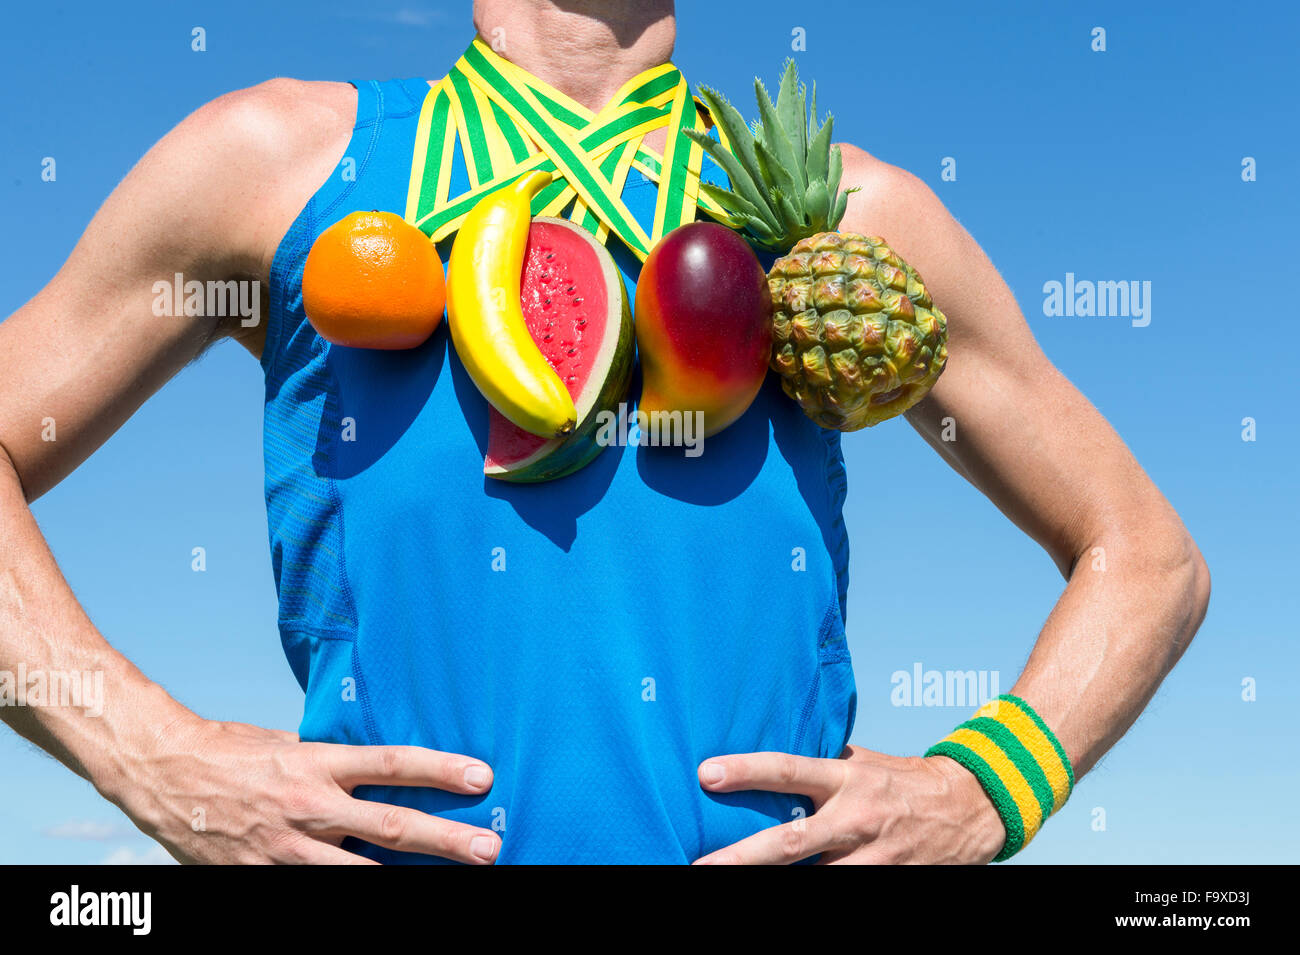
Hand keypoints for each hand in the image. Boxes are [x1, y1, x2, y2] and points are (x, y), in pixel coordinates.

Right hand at [102, 715, 500, 863]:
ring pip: (361, 873)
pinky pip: (316, 892)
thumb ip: (330, 759)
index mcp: (318, 764)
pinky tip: (383, 896)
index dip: (440, 770)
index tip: (482, 777)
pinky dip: (349, 894)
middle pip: (392, 825)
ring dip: (409, 881)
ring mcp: (288, 849)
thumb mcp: (287, 742)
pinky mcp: (264, 877)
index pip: (393, 764)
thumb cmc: (230, 751)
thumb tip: (372, 765)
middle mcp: (311, 807)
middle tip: (489, 848)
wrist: (162, 775)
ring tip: (453, 882)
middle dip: (446, 840)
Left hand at [693, 744, 1005, 863]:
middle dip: (742, 857)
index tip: (706, 773)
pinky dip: (819, 892)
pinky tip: (790, 892)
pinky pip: (848, 891)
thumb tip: (768, 759)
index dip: (747, 771)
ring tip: (728, 885)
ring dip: (778, 882)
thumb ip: (820, 761)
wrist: (972, 804)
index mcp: (845, 778)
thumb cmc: (903, 779)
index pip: (788, 769)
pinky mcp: (893, 880)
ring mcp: (874, 856)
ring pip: (819, 878)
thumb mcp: (862, 759)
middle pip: (790, 842)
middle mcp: (855, 818)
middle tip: (699, 865)